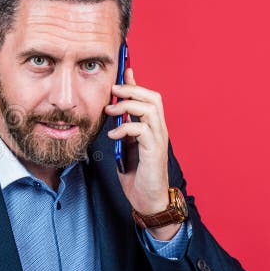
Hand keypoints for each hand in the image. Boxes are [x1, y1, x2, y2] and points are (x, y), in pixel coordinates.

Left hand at [104, 67, 175, 238]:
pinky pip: (142, 130)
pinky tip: (114, 135)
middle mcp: (159, 130)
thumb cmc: (136, 174)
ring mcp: (158, 140)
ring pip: (150, 109)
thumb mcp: (125, 145)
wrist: (147, 199)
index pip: (148, 97)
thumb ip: (123, 128)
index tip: (123, 70)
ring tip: (111, 111)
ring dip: (128, 106)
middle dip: (132, 89)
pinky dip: (126, 128)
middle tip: (112, 90)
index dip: (135, 82)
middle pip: (152, 97)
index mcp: (152, 127)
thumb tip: (113, 111)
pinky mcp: (154, 152)